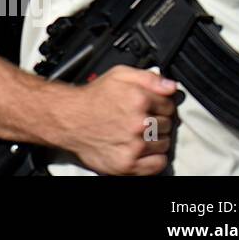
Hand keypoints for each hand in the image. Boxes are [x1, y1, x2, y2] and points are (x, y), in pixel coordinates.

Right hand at [53, 66, 176, 174]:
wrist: (68, 119)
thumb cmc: (92, 99)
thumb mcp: (118, 75)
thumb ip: (148, 77)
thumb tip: (170, 86)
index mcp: (139, 100)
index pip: (170, 105)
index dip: (162, 104)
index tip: (153, 106)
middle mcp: (139, 124)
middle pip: (168, 125)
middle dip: (158, 121)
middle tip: (142, 119)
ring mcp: (135, 146)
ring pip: (164, 144)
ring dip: (156, 139)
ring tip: (138, 133)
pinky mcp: (128, 164)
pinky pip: (157, 164)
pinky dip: (153, 158)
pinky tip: (141, 148)